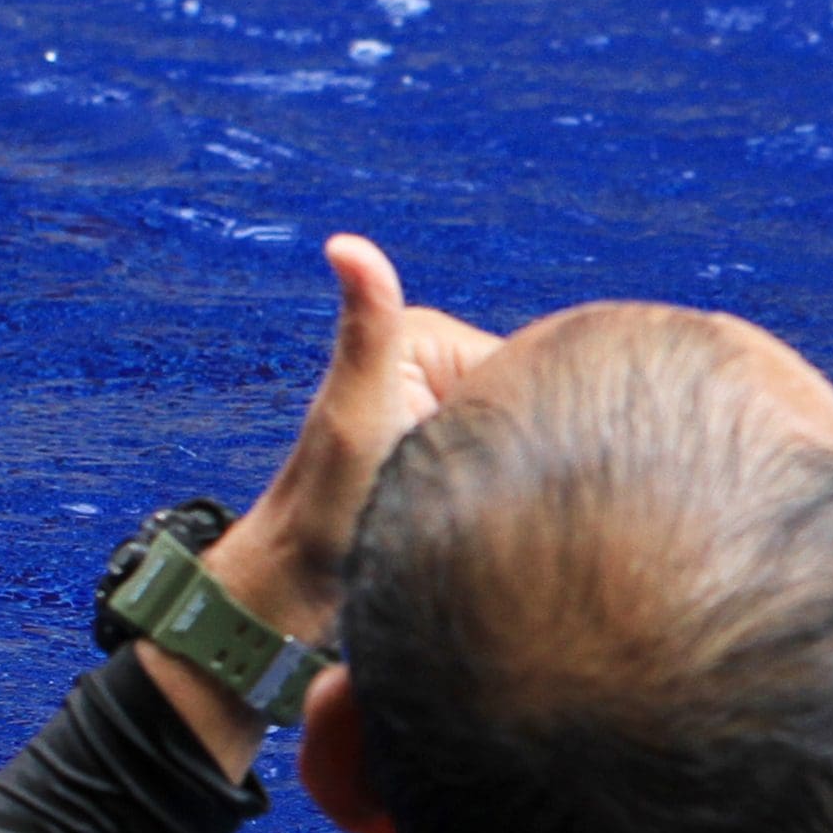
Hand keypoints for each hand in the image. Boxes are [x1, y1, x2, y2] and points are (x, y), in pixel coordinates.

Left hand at [137, 234, 497, 775]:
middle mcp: (441, 365)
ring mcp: (452, 413)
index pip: (527, 366)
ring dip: (527, 476)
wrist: (300, 587)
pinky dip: (522, 493)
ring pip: (531, 437)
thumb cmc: (326, 506)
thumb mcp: (357, 411)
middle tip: (485, 495)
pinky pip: (519, 465)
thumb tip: (345, 245)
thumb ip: (366, 329)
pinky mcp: (456, 454)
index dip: (531, 417)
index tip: (493, 464)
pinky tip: (503, 521)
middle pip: (531, 400)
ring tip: (485, 509)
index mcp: (425, 336)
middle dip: (528, 447)